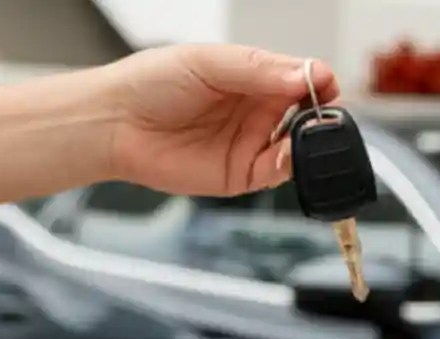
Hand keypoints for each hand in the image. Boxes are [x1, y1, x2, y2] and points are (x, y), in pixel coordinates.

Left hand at [103, 44, 339, 196]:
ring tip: (306, 134)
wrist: (114, 123)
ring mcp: (254, 142)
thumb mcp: (207, 62)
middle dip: (323, 113)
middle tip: (322, 112)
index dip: (320, 80)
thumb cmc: (150, 83)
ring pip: (301, 145)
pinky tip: (285, 153)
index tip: (324, 83)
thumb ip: (258, 69)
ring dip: (312, 142)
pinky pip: (280, 172)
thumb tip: (307, 73)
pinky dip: (291, 165)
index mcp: (255, 76)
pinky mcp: (244, 174)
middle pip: (310, 113)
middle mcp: (259, 109)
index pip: (303, 77)